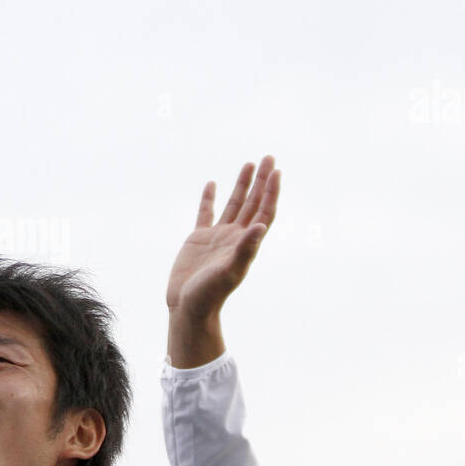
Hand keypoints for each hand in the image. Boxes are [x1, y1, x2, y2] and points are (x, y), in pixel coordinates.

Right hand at [167, 156, 279, 326]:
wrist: (187, 307)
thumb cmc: (209, 294)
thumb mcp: (229, 272)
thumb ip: (245, 250)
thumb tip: (260, 227)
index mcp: (246, 243)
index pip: (264, 212)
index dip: (271, 192)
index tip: (277, 171)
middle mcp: (235, 236)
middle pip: (253, 203)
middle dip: (262, 181)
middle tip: (269, 158)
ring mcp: (217, 236)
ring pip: (233, 204)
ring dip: (242, 185)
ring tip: (249, 164)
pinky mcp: (199, 239)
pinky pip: (206, 213)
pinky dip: (209, 198)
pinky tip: (212, 184)